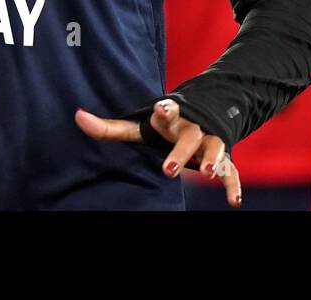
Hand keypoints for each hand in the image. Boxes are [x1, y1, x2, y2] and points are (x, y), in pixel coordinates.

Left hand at [74, 98, 242, 206]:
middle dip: (181, 151)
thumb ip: (110, 127)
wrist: (203, 115)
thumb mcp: (138, 126)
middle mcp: (192, 127)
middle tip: (170, 169)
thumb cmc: (163, 126)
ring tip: (206, 173)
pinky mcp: (223, 157)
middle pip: (190, 136)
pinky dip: (232, 184)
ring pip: (214, 147)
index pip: (168, 111)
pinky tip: (233, 200)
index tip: (161, 109)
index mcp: (172, 118)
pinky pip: (231, 170)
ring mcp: (209, 141)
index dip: (165, 110)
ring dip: (212, 160)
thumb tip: (77, 116)